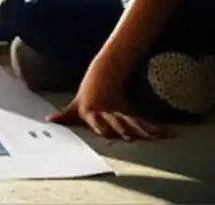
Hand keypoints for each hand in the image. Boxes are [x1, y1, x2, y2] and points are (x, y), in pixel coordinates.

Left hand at [47, 69, 165, 140]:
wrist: (103, 76)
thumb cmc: (86, 96)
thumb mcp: (74, 106)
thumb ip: (63, 116)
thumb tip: (48, 120)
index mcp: (93, 112)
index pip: (96, 120)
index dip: (100, 126)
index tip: (104, 133)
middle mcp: (108, 112)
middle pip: (117, 122)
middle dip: (123, 130)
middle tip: (130, 138)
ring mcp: (120, 112)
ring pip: (132, 122)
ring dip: (142, 131)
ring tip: (154, 138)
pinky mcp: (130, 112)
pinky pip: (143, 122)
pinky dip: (154, 129)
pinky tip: (166, 135)